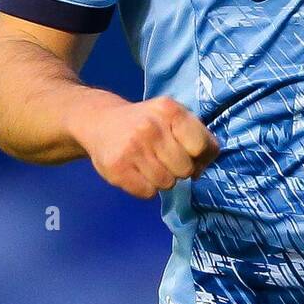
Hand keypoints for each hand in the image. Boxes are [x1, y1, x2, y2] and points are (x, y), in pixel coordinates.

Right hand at [72, 94, 218, 198]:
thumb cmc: (147, 122)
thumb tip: (202, 168)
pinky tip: (137, 172)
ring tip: (149, 163)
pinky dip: (146, 187)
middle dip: (179, 168)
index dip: (198, 155)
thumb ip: (198, 137)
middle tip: (164, 158)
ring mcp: (132, 148)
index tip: (188, 152)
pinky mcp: (117, 168)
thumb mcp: (174, 117)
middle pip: (185, 169)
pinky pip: (148, 193)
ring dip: (162, 179)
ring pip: (167, 184)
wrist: (100, 121)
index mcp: (170, 110)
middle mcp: (151, 127)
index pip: (201, 146)